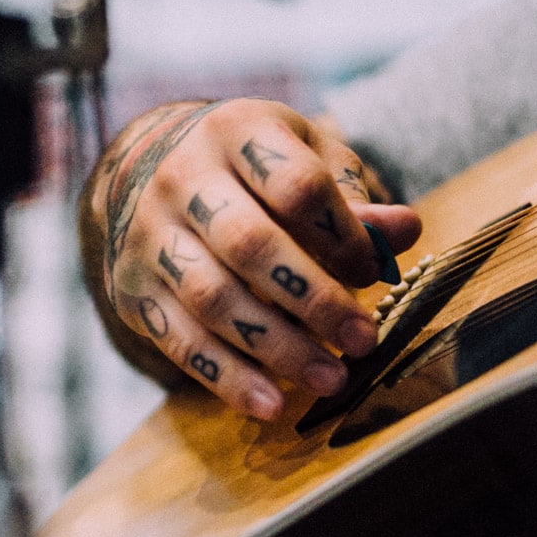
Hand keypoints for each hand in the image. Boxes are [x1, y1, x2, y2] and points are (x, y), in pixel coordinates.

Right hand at [82, 98, 420, 419]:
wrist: (150, 170)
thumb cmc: (251, 171)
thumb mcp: (304, 159)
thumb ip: (351, 200)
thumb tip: (405, 229)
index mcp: (236, 133)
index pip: (294, 185)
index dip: (341, 234)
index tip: (372, 274)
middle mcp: (182, 178)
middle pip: (250, 244)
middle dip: (314, 300)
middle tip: (363, 341)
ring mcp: (148, 233)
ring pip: (213, 297)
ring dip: (277, 347)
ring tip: (329, 379)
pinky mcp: (131, 287)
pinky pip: (179, 340)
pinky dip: (226, 377)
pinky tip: (270, 403)